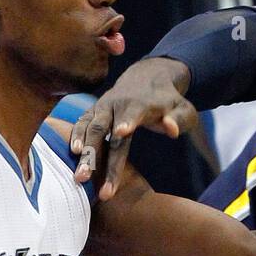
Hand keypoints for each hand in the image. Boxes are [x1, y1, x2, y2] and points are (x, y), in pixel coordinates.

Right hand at [70, 59, 198, 200]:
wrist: (147, 78)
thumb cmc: (167, 102)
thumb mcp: (182, 108)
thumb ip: (179, 119)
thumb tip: (171, 129)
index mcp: (140, 103)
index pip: (133, 113)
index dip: (127, 122)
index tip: (122, 132)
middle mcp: (117, 104)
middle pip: (104, 129)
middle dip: (95, 153)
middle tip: (87, 178)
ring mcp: (102, 107)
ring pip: (90, 128)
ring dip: (83, 151)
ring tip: (79, 176)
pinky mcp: (94, 111)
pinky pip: (81, 123)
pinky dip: (75, 136)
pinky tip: (73, 154)